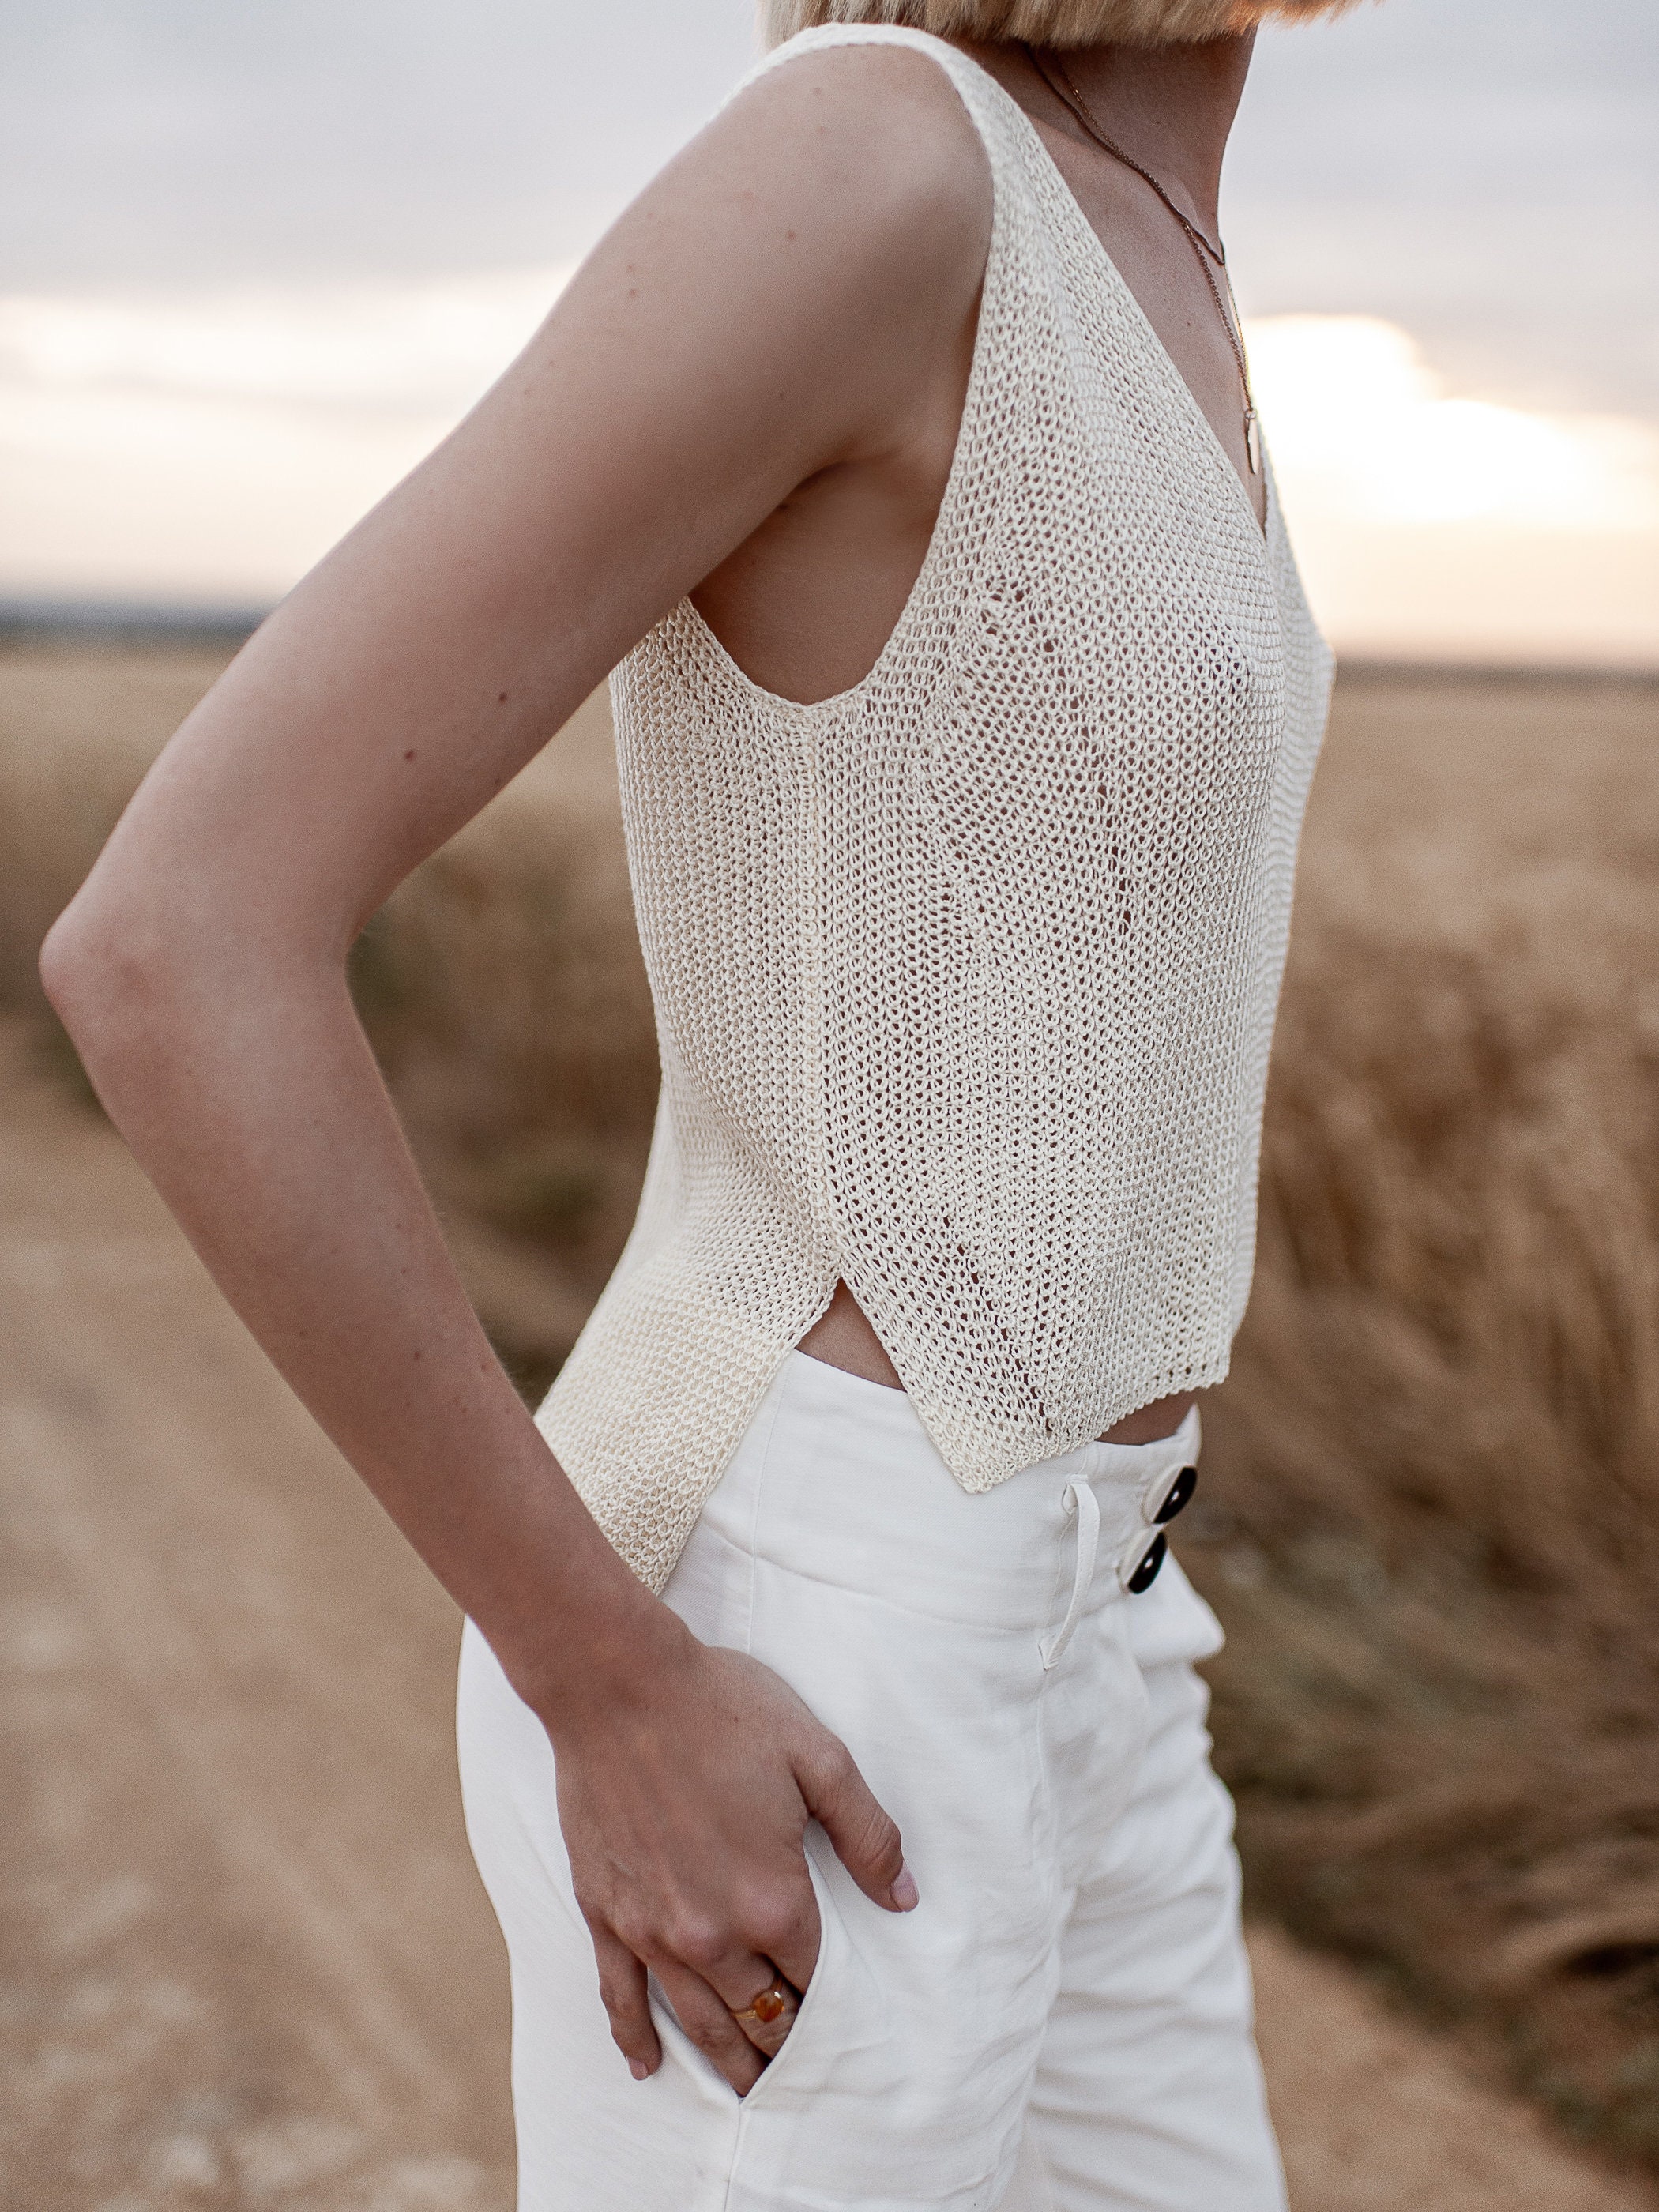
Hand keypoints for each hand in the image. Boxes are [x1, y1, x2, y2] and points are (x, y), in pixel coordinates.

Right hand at [548, 1628, 916, 2094]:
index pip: (814, 1976)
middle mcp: (711, 1932)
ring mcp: (651, 1929)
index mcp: (772, 1898)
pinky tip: (648, 2067)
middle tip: (801, 2070)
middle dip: (784, 2042)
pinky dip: (635, 2037)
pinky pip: (619, 1995)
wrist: (619, 1682)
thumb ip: (867, 1834)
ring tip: (749, 2088)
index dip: (833, 1999)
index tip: (847, 2016)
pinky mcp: (605, 1913)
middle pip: (758, 2012)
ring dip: (727, 2058)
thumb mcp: (818, 1756)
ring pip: (698, 2019)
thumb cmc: (722, 1707)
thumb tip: (905, 1898)